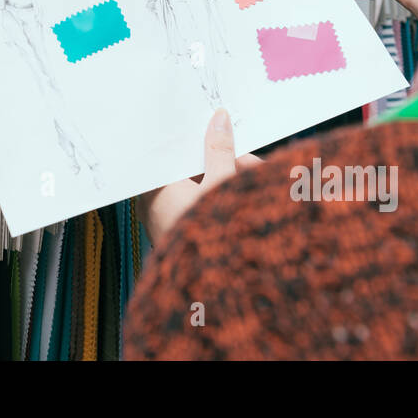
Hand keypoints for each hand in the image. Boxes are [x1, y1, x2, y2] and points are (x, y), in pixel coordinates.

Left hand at [136, 109, 262, 244]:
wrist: (223, 299)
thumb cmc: (214, 243)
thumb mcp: (221, 185)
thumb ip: (221, 151)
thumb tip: (219, 119)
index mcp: (155, 192)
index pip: (168, 154)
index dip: (189, 139)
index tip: (206, 122)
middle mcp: (157, 207)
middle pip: (191, 171)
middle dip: (224, 164)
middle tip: (250, 162)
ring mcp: (173, 224)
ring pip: (202, 190)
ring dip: (232, 183)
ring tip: (262, 182)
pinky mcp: (188, 238)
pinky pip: (205, 209)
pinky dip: (227, 203)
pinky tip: (255, 203)